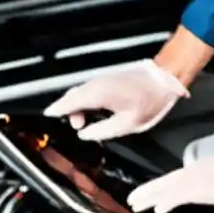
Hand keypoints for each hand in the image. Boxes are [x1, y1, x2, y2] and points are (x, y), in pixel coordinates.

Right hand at [42, 59, 188, 140]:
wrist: (165, 78)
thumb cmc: (150, 99)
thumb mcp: (127, 124)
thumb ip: (102, 131)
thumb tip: (86, 135)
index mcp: (97, 94)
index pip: (68, 102)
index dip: (57, 110)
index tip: (48, 115)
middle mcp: (96, 83)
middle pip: (72, 96)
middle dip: (69, 112)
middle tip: (79, 127)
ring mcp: (102, 79)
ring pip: (81, 92)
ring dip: (79, 106)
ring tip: (87, 122)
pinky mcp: (109, 78)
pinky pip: (90, 89)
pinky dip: (87, 100)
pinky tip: (96, 111)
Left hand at [126, 155, 213, 212]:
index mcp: (204, 167)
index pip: (177, 177)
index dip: (162, 185)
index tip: (152, 191)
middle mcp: (197, 170)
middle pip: (167, 181)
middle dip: (149, 190)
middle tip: (135, 197)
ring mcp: (198, 178)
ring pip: (166, 187)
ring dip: (149, 196)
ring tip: (136, 202)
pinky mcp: (200, 187)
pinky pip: (176, 196)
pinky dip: (165, 201)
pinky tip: (156, 208)